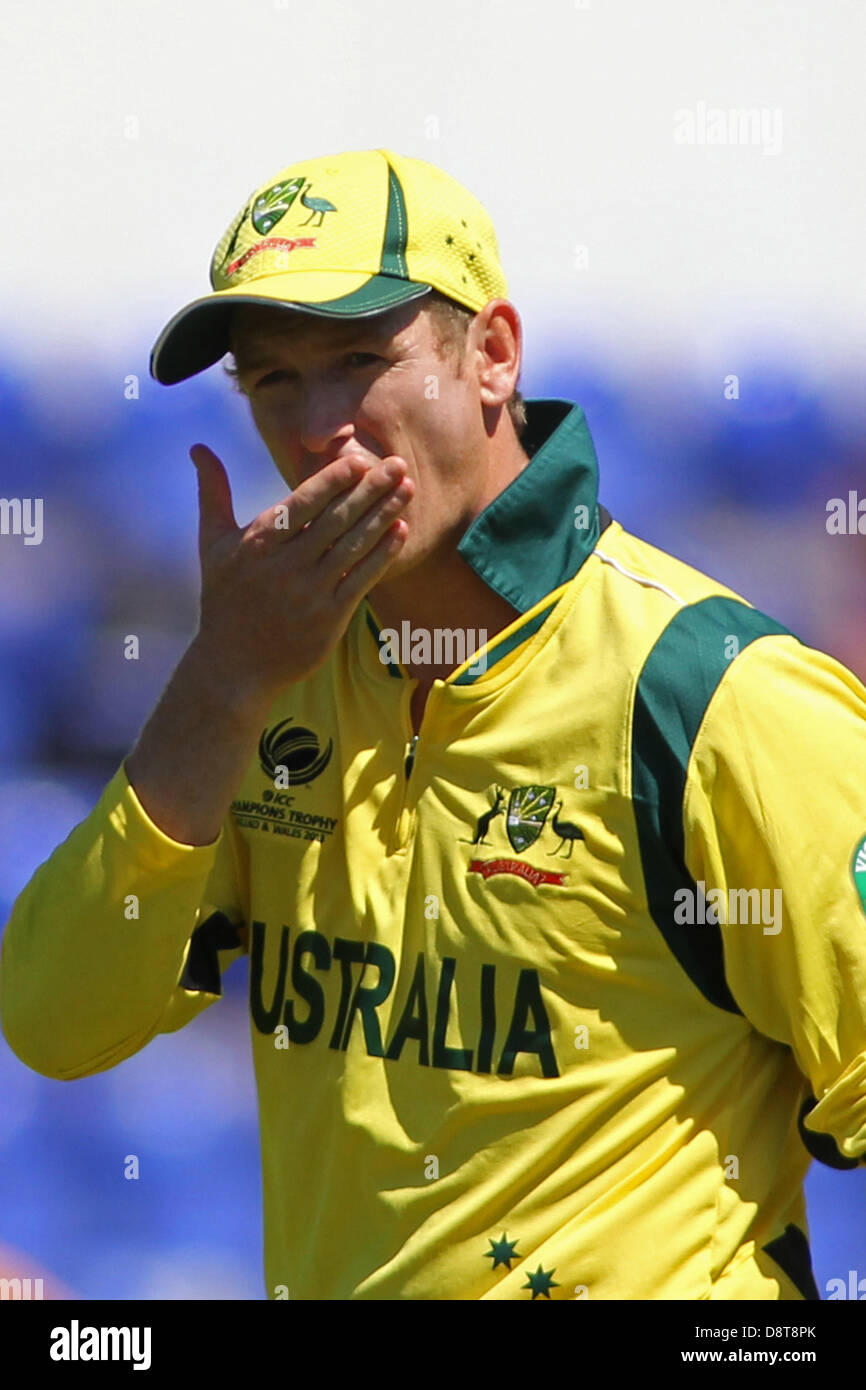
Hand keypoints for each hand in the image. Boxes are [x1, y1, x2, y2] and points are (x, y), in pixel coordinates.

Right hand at [188, 444, 412, 702]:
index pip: (304, 503)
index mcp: (259, 543)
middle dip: (371, 489)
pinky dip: (383, 554)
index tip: (361, 460)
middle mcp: (286, 565)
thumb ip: (213, 492)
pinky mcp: (330, 618)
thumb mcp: (212, 544)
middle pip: (337, 519)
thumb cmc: (224, 599)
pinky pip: (362, 579)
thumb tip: (198, 448)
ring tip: (408, 490)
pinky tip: (401, 531)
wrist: (234, 666)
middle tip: (399, 465)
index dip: (334, 480)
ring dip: (384, 515)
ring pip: (354, 546)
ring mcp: (310, 592)